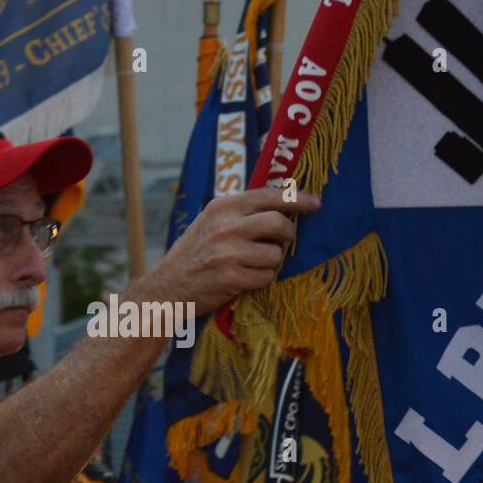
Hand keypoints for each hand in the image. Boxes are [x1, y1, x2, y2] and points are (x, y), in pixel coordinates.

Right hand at [134, 186, 320, 317]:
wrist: (167, 287)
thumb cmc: (194, 254)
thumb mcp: (211, 222)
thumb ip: (240, 212)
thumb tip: (282, 205)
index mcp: (222, 206)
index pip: (269, 195)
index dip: (296, 198)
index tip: (315, 203)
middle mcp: (226, 225)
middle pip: (278, 223)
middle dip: (288, 234)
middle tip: (285, 242)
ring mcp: (229, 251)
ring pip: (275, 254)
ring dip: (271, 263)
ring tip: (252, 266)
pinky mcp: (231, 276)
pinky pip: (267, 277)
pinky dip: (261, 281)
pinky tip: (244, 280)